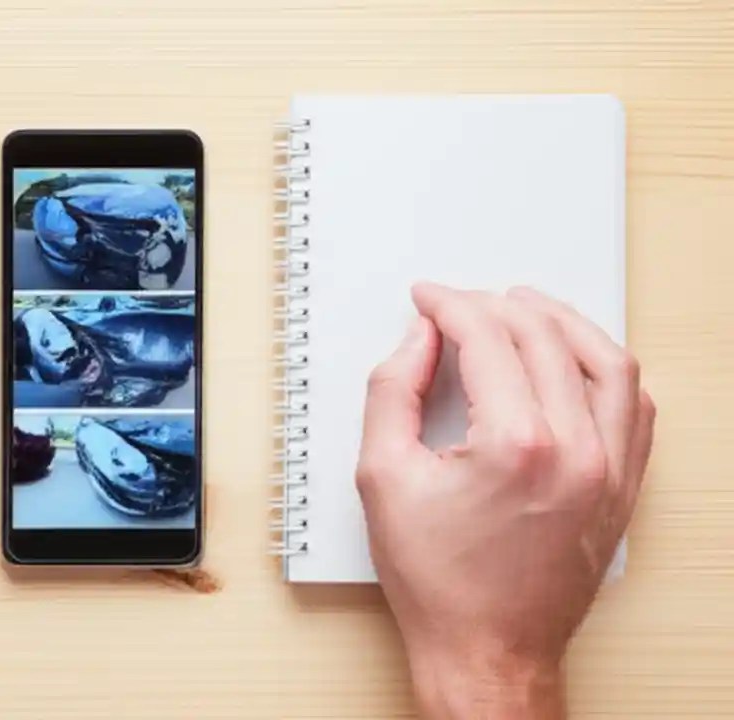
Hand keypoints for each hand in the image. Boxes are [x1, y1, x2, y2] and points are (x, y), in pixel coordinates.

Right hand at [357, 284, 654, 719]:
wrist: (485, 651)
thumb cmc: (437, 581)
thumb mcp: (382, 477)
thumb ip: (394, 392)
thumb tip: (420, 340)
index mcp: (516, 445)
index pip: (488, 338)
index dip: (450, 305)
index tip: (428, 299)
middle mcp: (576, 450)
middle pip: (544, 337)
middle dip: (495, 305)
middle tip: (459, 304)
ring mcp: (610, 470)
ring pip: (605, 361)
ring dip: (562, 322)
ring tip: (524, 308)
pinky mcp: (623, 488)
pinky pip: (634, 405)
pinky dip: (605, 368)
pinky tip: (575, 359)